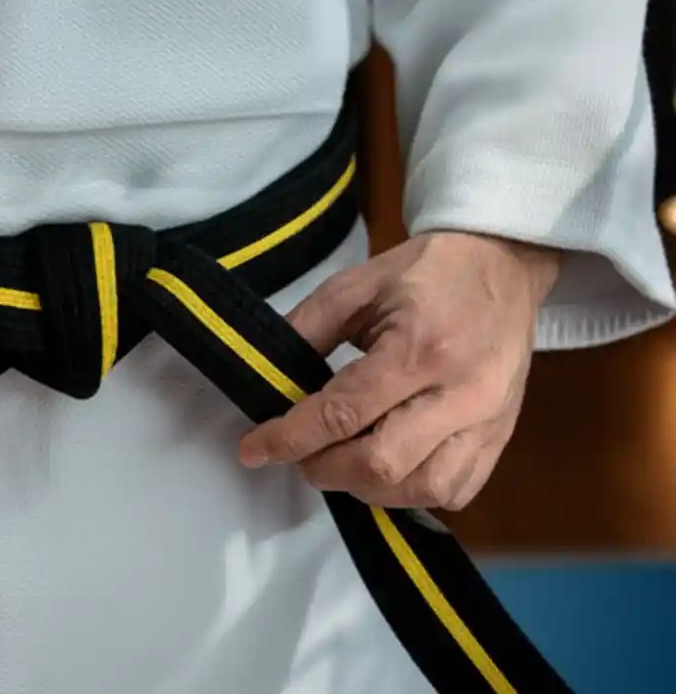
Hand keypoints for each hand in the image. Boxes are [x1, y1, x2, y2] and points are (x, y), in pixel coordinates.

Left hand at [238, 232, 560, 510]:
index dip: (291, 438)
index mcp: (419, 348)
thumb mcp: (357, 286)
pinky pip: (456, 490)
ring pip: (421, 488)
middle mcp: (460, 393)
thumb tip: (265, 374)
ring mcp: (487, 420)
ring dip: (367, 486)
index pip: (344, 412)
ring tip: (342, 461)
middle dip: (325, 468)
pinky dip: (412, 492)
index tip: (254, 449)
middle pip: (381, 463)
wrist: (501, 263)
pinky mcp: (501, 435)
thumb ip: (307, 329)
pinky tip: (387, 468)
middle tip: (301, 453)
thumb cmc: (427, 272)